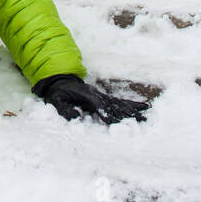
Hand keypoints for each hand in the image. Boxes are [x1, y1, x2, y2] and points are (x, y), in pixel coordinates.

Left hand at [33, 73, 149, 124]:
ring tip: (145, 116)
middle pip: (113, 104)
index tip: (111, 120)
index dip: (104, 111)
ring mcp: (101, 95)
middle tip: (138, 120)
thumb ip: (64, 109)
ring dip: (132, 110)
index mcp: (85, 94)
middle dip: (125, 112)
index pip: (97, 103)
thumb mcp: (55, 100)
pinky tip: (143, 107)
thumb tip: (76, 116)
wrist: (60, 81)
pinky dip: (132, 105)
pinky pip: (119, 102)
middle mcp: (96, 94)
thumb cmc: (57, 93)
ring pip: (119, 103)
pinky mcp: (104, 98)